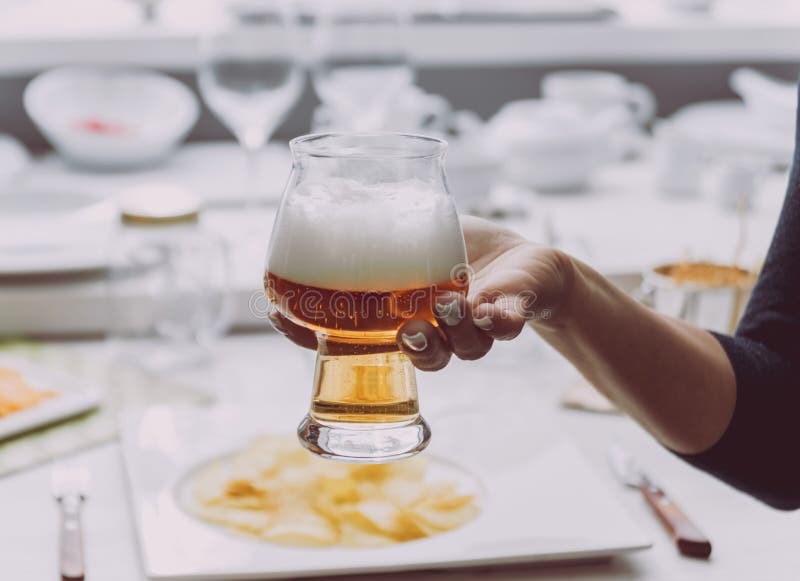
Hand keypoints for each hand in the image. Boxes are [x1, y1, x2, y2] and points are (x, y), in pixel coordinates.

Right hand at [267, 216, 575, 370]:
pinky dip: (501, 320)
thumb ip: (377, 218)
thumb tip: (324, 189)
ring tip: (450, 303)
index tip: (283, 317)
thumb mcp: (415, 227)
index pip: (353, 337)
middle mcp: (440, 331)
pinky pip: (506, 325)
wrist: (524, 261)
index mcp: (403, 316)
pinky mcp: (511, 313)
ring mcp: (476, 328)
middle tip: (408, 332)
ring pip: (462, 348)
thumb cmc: (461, 249)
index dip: (315, 335)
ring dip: (454, 331)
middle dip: (412, 348)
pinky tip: (494, 310)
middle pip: (419, 356)